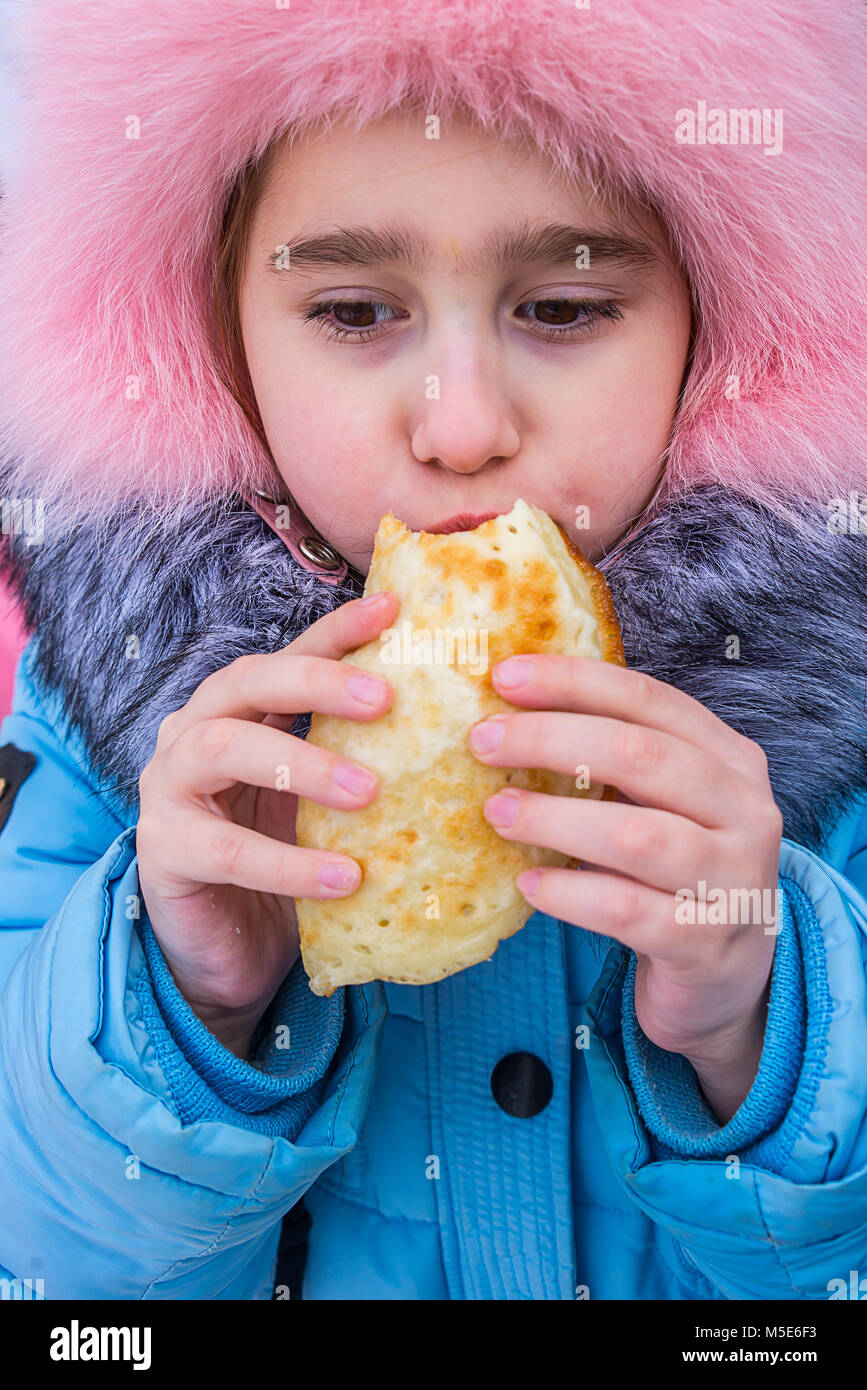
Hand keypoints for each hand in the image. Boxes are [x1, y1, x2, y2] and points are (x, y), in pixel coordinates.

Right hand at [136, 591, 398, 1055]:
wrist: (228, 945)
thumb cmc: (285, 856)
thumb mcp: (327, 799)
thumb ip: (364, 755)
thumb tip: (462, 726)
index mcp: (236, 710)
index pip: (289, 654)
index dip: (337, 631)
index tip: (395, 610)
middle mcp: (193, 733)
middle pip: (246, 682)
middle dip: (317, 681)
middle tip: (385, 700)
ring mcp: (167, 789)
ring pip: (223, 749)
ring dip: (302, 765)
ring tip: (370, 792)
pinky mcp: (163, 852)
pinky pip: (227, 851)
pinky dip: (289, 864)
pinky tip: (346, 877)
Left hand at [466, 654, 783, 1120]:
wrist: (727, 977)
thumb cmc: (673, 872)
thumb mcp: (663, 805)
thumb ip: (613, 761)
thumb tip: (508, 715)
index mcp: (730, 760)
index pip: (650, 700)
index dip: (574, 682)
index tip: (503, 676)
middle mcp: (745, 811)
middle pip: (641, 756)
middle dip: (551, 740)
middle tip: (483, 742)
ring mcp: (732, 880)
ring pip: (635, 835)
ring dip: (554, 818)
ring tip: (498, 812)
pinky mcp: (705, 943)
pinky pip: (624, 910)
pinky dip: (568, 894)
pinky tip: (528, 885)